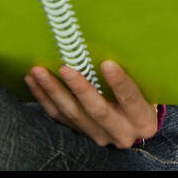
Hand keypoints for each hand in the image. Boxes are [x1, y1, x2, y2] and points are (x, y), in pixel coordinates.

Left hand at [24, 60, 159, 148]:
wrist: (135, 120)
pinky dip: (44, 98)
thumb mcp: (144, 85)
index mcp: (142, 120)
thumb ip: (133, 72)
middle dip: (79, 88)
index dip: (119, 83)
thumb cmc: (141, 92)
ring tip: (39, 71)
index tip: (107, 64)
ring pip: (73, 114)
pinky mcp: (81, 133)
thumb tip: (114, 41)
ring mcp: (99, 136)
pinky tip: (33, 81)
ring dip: (53, 91)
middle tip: (64, 68)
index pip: (131, 99)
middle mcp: (122, 133)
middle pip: (97, 110)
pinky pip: (59, 116)